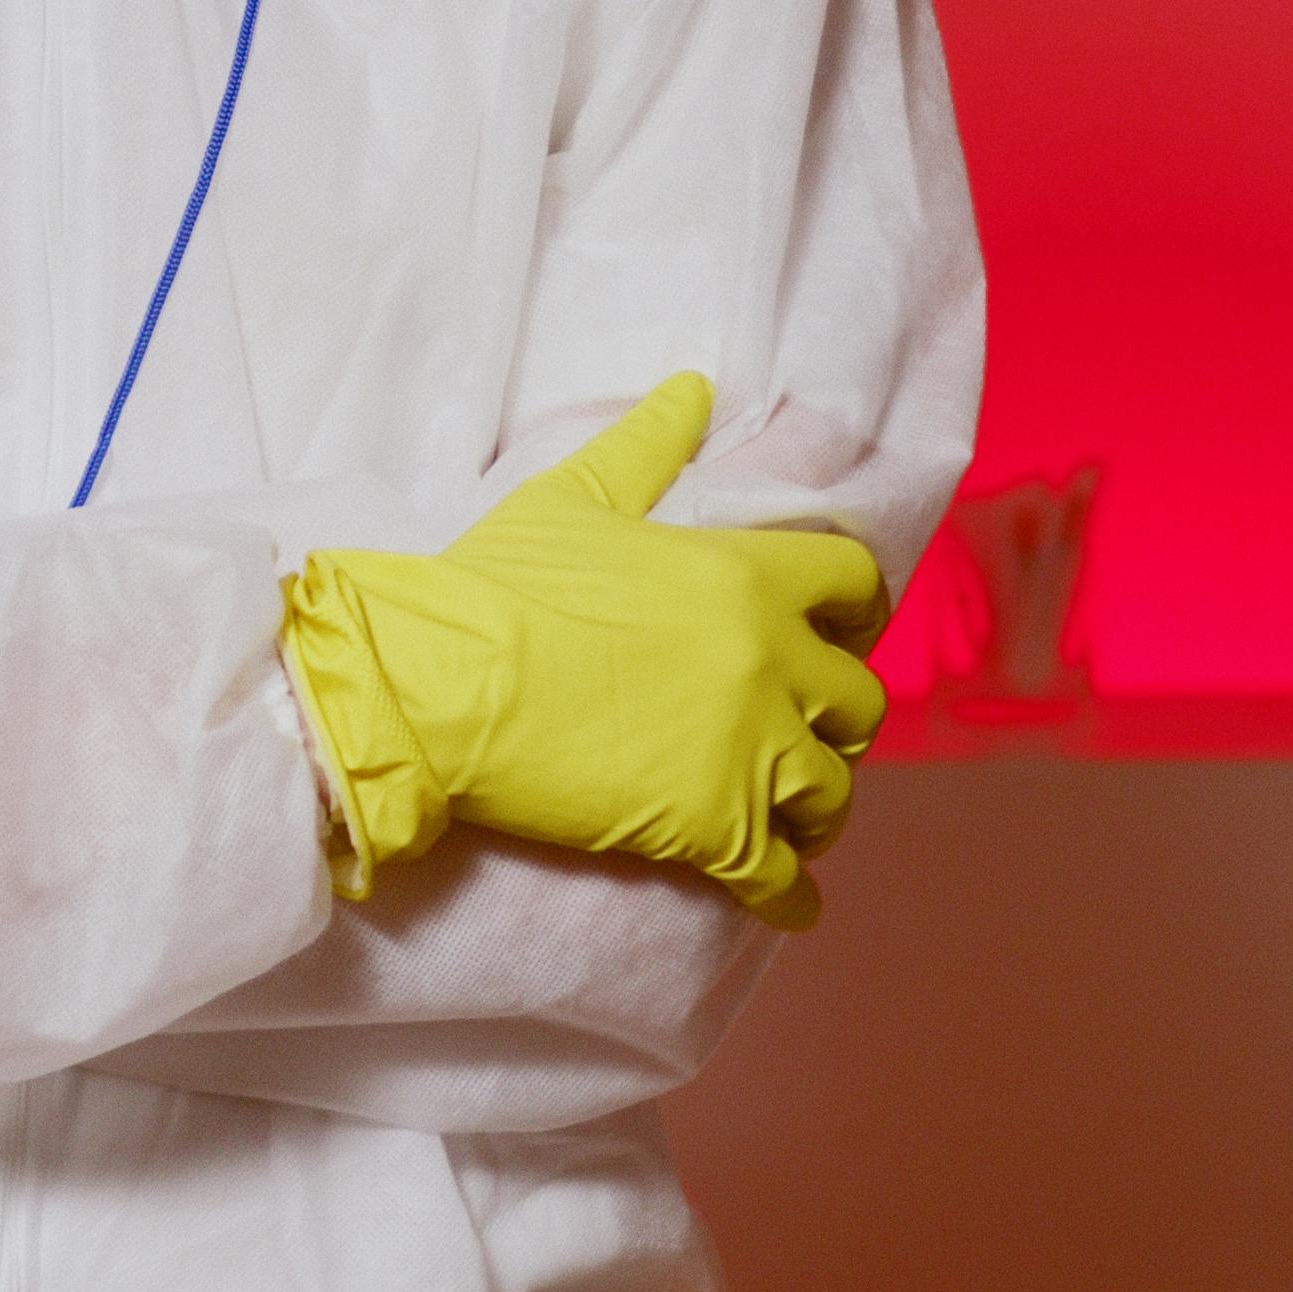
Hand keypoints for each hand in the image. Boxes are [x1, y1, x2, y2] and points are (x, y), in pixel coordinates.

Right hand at [278, 373, 890, 927]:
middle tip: (802, 732)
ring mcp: (748, 751)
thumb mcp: (572, 500)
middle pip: (857, 701)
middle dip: (834, 720)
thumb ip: (647, 446)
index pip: (855, 584)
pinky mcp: (714, 830)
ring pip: (832, 793)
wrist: (435, 690)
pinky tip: (784, 902)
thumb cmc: (493, 591)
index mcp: (743, 576)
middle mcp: (767, 662)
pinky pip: (784, 878)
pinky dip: (790, 895)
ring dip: (816, 806)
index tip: (843, 633)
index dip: (854, 611)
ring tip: (791, 819)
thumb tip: (693, 389)